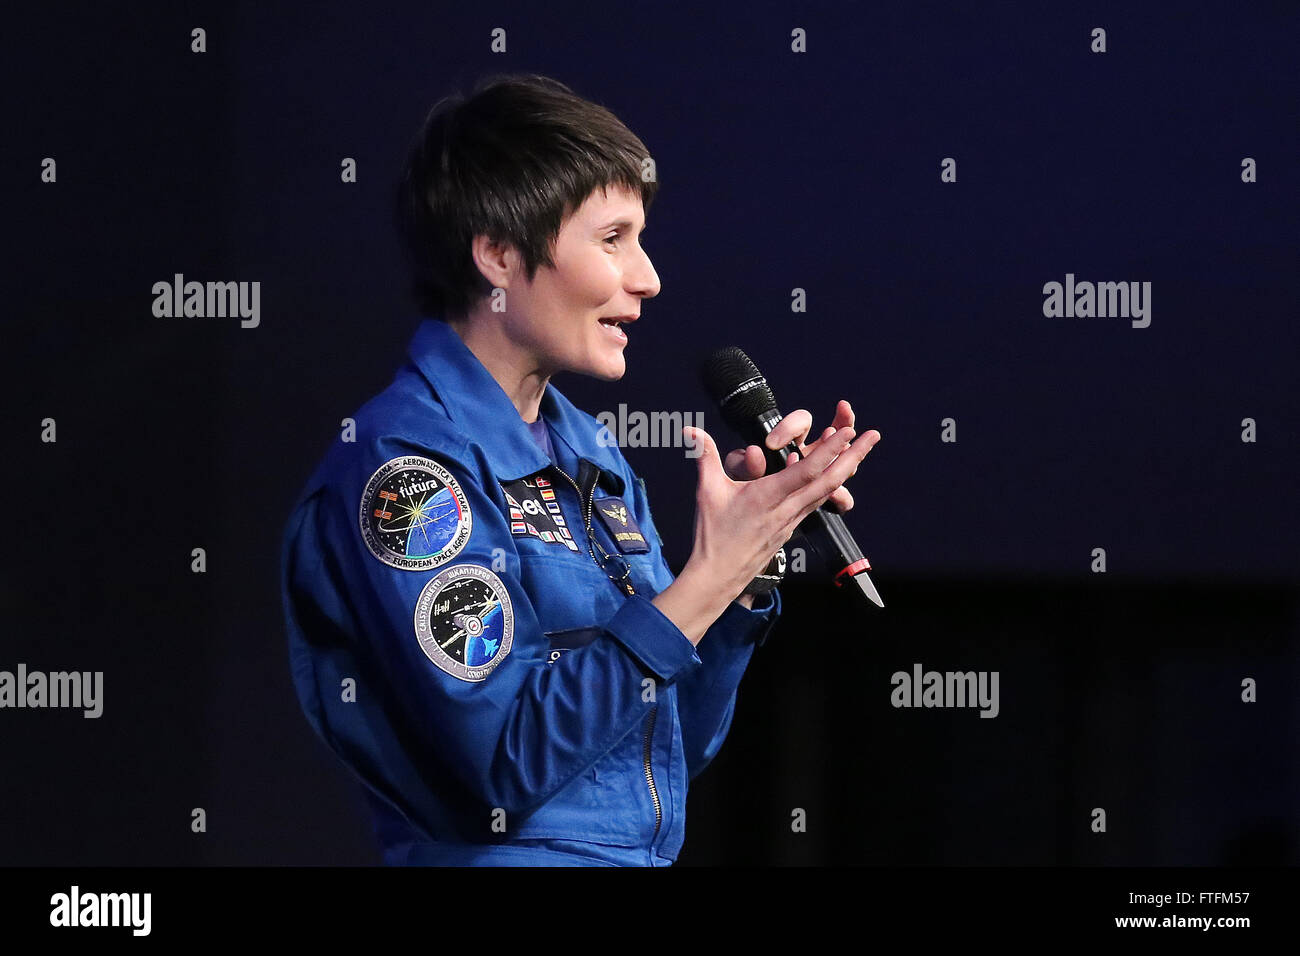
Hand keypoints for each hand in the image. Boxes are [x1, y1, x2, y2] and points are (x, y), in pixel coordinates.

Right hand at [684, 418, 879, 597]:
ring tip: (862, 450)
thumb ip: (704, 457)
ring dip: (846, 469)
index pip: (805, 470)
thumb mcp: (707, 492)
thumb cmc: (713, 535)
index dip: (829, 450)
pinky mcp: (790, 527)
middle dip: (853, 456)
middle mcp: (786, 509)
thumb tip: (690, 429)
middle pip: (828, 480)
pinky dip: (829, 485)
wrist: (719, 576)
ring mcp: (791, 520)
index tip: (847, 430)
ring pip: (826, 491)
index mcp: (768, 497)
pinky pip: (815, 502)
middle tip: (874, 435)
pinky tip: (838, 477)